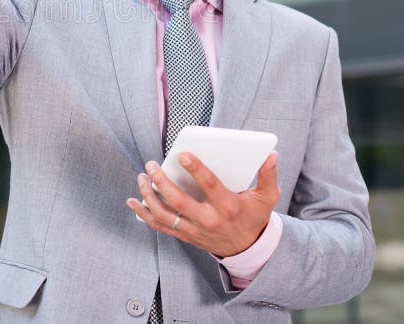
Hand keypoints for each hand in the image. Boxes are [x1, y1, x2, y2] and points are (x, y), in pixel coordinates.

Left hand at [126, 151, 280, 256]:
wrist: (249, 249)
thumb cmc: (255, 217)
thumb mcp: (267, 197)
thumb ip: (268, 175)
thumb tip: (270, 155)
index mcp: (229, 207)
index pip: (209, 186)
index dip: (195, 170)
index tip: (182, 155)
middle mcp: (209, 220)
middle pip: (179, 201)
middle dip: (162, 182)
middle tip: (151, 165)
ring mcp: (195, 230)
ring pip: (165, 215)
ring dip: (149, 197)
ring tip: (142, 177)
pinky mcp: (186, 236)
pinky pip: (160, 226)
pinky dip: (144, 215)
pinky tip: (134, 201)